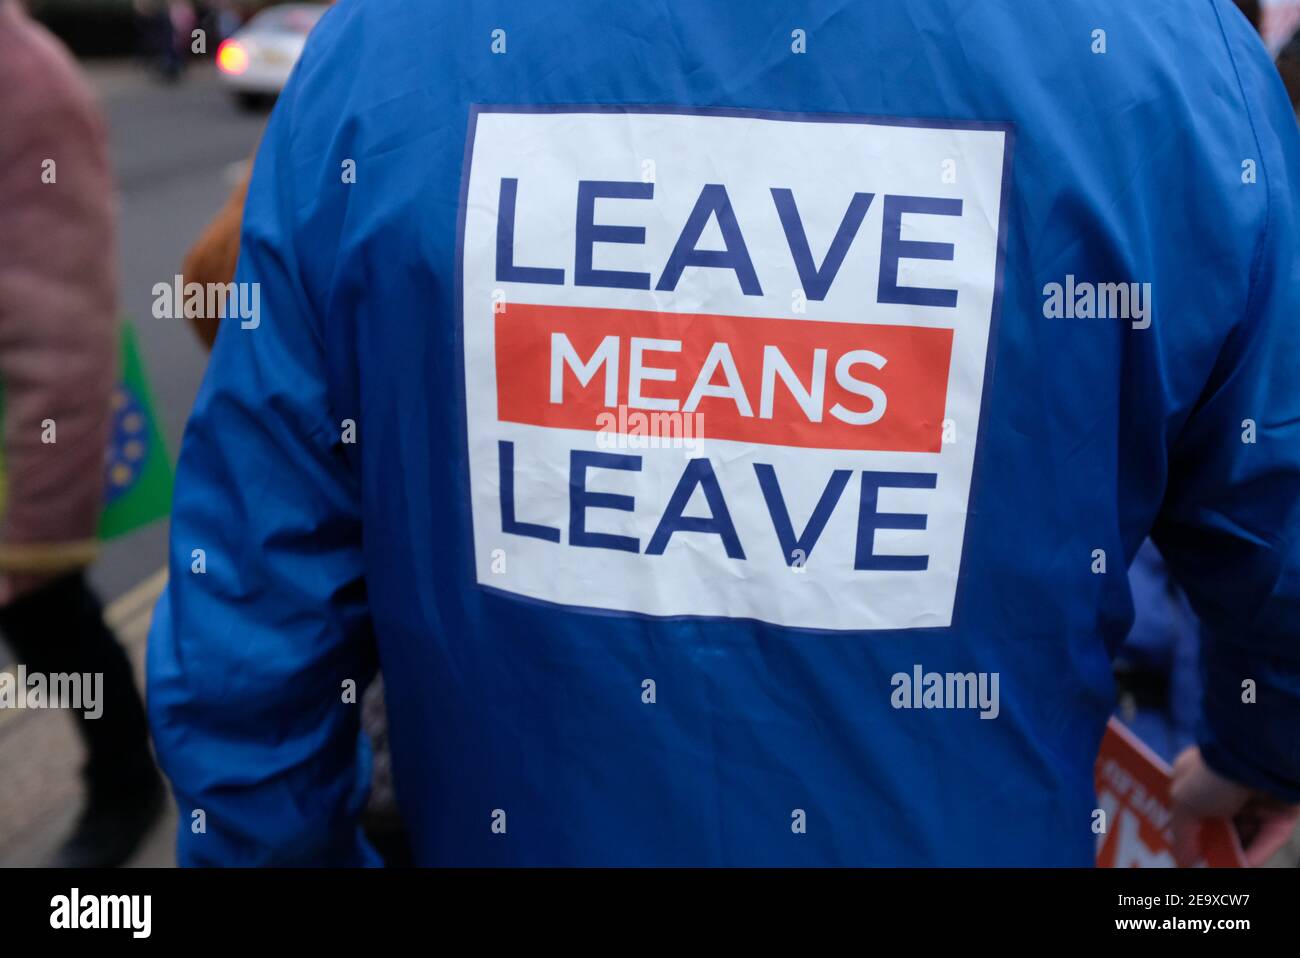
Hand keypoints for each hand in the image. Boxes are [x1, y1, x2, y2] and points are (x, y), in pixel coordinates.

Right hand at [1170, 746, 1298, 865]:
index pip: (1192, 809)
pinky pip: (1266, 838)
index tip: (1185, 852)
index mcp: (1198, 777)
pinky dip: (1255, 853)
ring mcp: (1255, 800)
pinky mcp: (1279, 812)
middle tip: (1204, 865)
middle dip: (1211, 847)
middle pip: (1219, 825)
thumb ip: (1181, 834)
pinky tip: (1243, 866)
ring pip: (1244, 835)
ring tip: (1222, 869)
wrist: (1255, 760)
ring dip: (1233, 854)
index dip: (1188, 831)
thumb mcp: (1183, 803)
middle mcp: (1227, 787)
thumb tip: (1182, 861)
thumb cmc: (1210, 775)